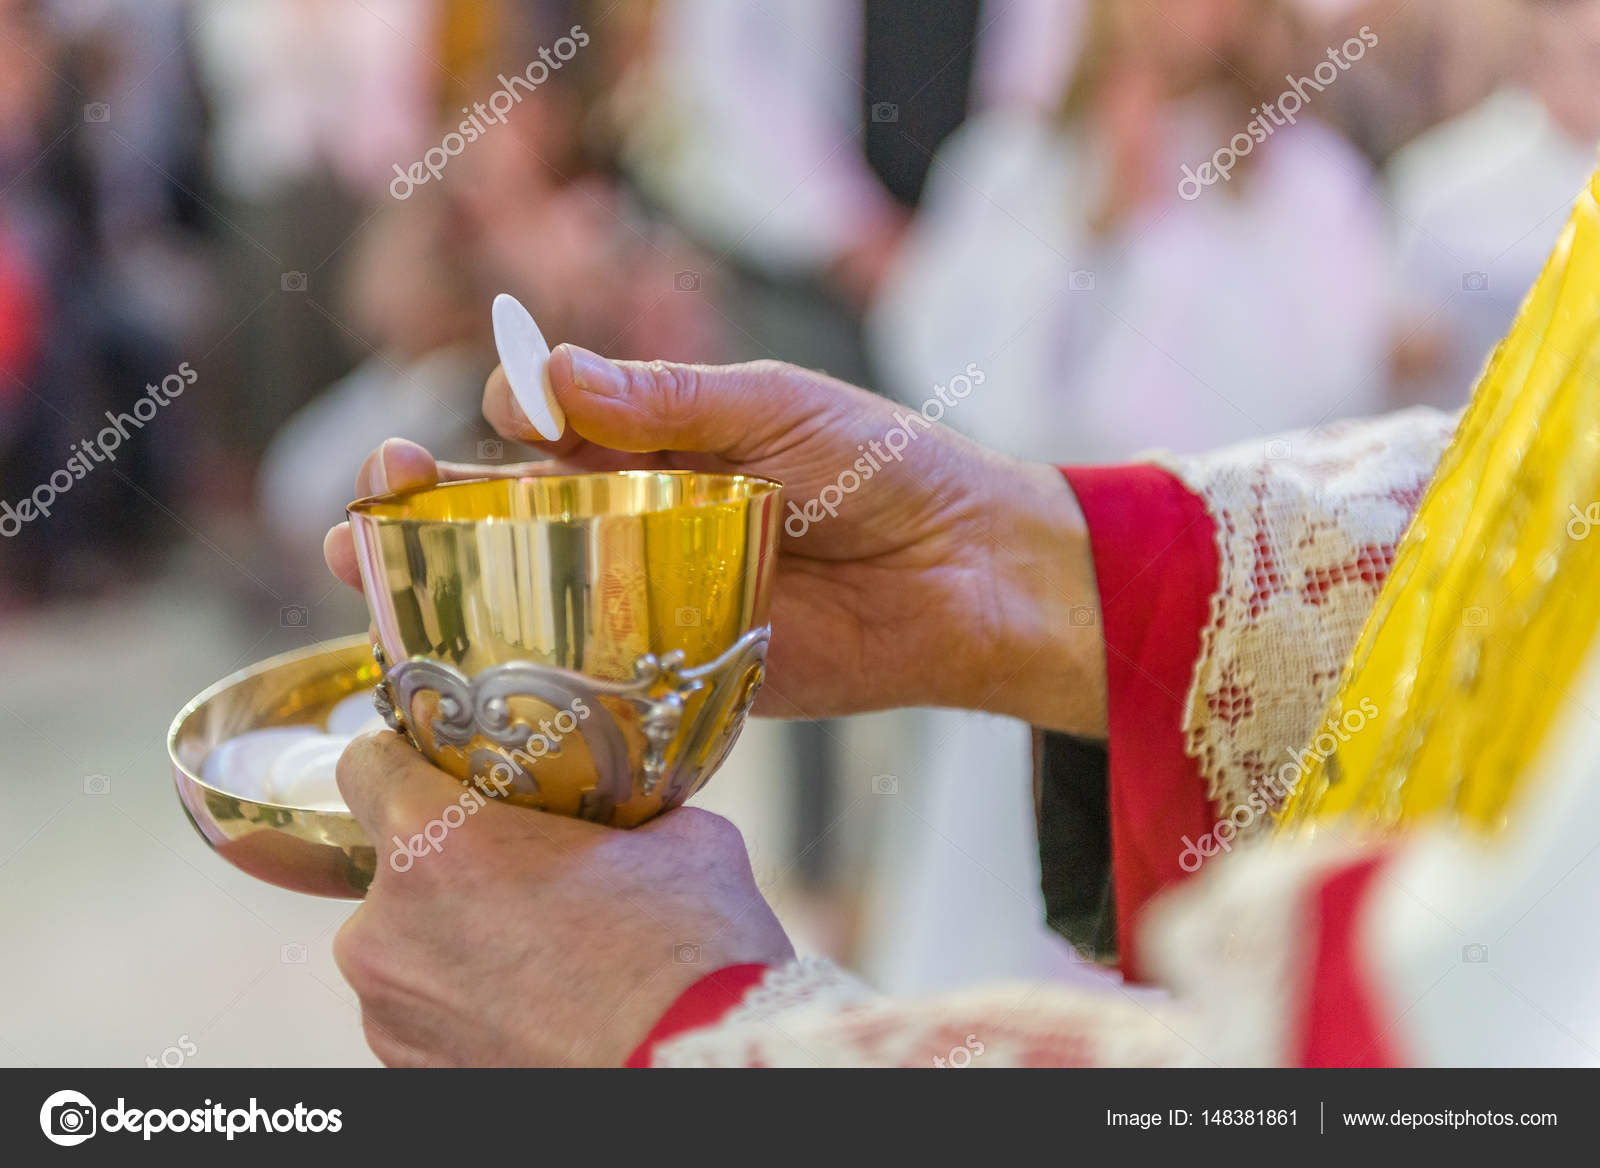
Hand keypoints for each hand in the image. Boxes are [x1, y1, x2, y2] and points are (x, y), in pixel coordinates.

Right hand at [326, 349, 1105, 733]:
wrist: (968, 572)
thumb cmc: (879, 464)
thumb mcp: (774, 407)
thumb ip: (667, 402)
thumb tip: (549, 378)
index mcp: (647, 443)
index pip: (537, 431)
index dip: (487, 427)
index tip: (467, 428)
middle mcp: (632, 523)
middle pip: (504, 521)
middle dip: (424, 515)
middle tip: (367, 513)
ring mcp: (649, 601)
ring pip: (529, 601)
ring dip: (446, 598)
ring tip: (371, 586)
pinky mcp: (678, 673)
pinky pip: (593, 677)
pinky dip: (528, 678)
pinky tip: (467, 679)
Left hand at [333, 731, 791, 1066]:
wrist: (699, 1073)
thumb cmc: (687, 962)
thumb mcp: (680, 840)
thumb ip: (627, 814)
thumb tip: (635, 815)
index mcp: (435, 844)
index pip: (367, 766)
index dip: (405, 757)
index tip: (439, 766)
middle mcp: (386, 929)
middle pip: (397, 867)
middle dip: (458, 867)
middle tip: (535, 878)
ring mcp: (391, 1014)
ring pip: (411, 947)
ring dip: (462, 941)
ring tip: (549, 956)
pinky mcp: (411, 1074)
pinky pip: (428, 1014)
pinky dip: (471, 1005)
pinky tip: (542, 1007)